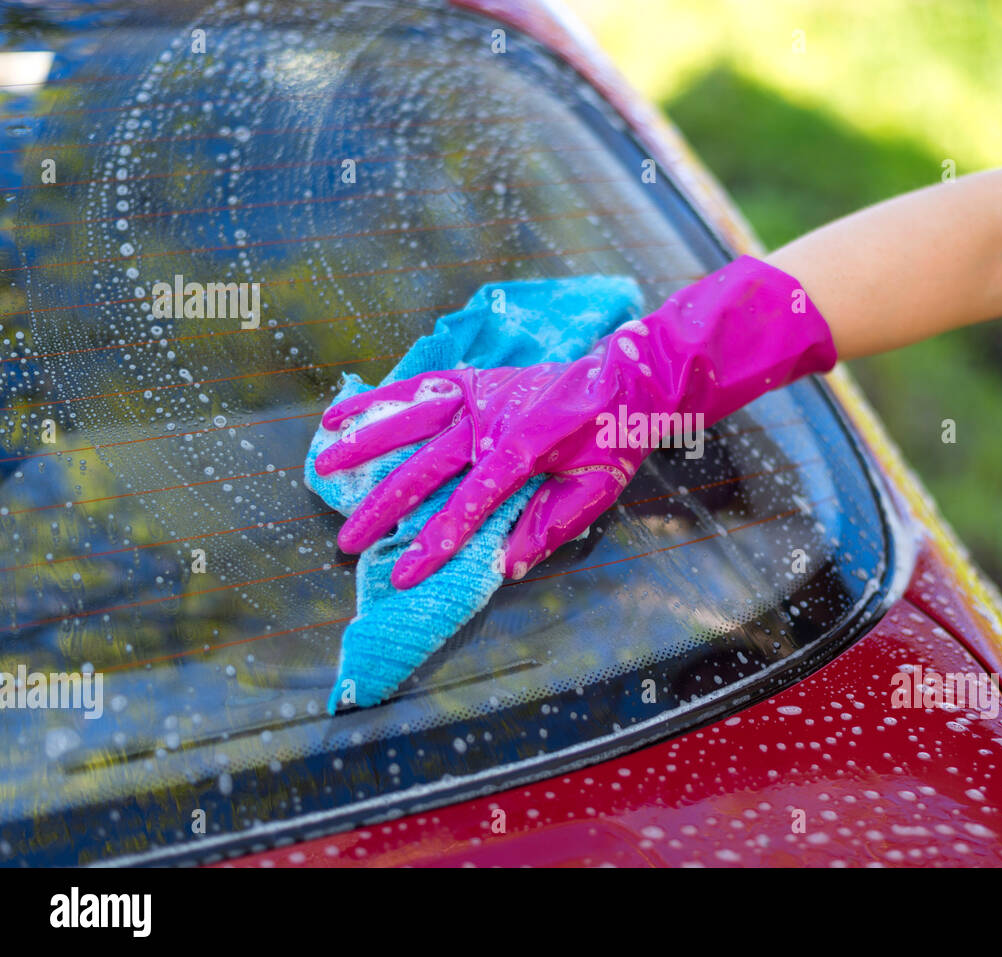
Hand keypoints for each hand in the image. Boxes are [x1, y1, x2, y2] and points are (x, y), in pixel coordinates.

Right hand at [314, 256, 836, 588]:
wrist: (629, 379)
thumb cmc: (613, 440)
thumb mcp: (597, 490)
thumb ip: (551, 525)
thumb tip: (507, 566)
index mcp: (525, 450)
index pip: (471, 505)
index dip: (435, 542)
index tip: (404, 574)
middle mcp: (494, 420)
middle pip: (428, 468)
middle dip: (385, 509)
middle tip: (346, 541)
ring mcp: (480, 396)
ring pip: (412, 421)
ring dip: (366, 444)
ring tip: (322, 466)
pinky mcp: (474, 382)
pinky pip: (420, 389)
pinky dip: (380, 399)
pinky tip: (342, 412)